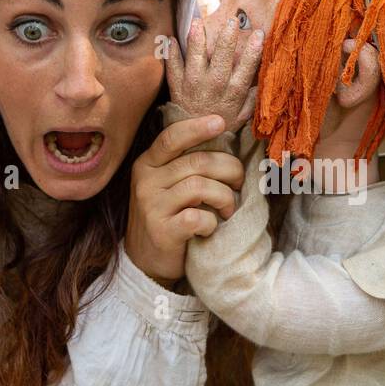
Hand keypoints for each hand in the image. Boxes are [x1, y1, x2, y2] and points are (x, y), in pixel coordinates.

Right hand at [126, 115, 245, 285]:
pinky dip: (212, 223)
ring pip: (201, 187)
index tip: (221, 123)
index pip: (171, 137)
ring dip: (225, 198)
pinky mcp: (162, 230)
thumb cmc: (168, 217)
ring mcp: (152, 206)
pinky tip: (209, 228)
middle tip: (238, 185)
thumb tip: (225, 141)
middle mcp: (146, 181)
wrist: (146, 262)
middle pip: (198, 162)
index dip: (197, 128)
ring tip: (227, 209)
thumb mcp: (167, 185)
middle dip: (229, 170)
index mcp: (147, 164)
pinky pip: (198, 217)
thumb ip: (186, 165)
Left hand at [166, 17, 261, 133]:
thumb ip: (252, 98)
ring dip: (196, 40)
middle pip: (222, 59)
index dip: (253, 51)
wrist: (196, 144)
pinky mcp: (177, 89)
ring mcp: (194, 86)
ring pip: (196, 60)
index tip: (258, 34)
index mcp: (233, 93)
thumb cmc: (222, 126)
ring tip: (197, 22)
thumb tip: (264, 80)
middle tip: (232, 21)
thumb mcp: (243, 115)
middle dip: (227, 39)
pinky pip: (172, 70)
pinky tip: (171, 41)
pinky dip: (170, 56)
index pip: (246, 69)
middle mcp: (214, 87)